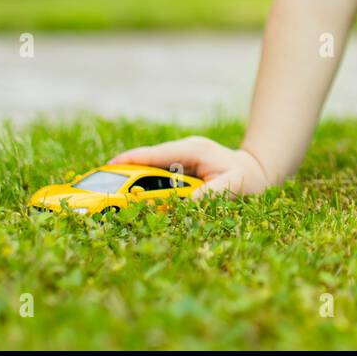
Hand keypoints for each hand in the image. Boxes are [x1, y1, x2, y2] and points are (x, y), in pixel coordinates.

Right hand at [107, 136, 271, 199]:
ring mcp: (181, 157)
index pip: (155, 154)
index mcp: (193, 150)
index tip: (109, 167)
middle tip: (99, 186)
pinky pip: (157, 175)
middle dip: (124, 172)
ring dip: (132, 180)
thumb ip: (210, 194)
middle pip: (147, 161)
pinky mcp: (180, 167)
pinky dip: (144, 184)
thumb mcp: (233, 186)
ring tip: (108, 194)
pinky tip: (129, 196)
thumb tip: (183, 205)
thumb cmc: (247, 178)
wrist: (257, 172)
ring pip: (150, 168)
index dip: (131, 161)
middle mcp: (183, 150)